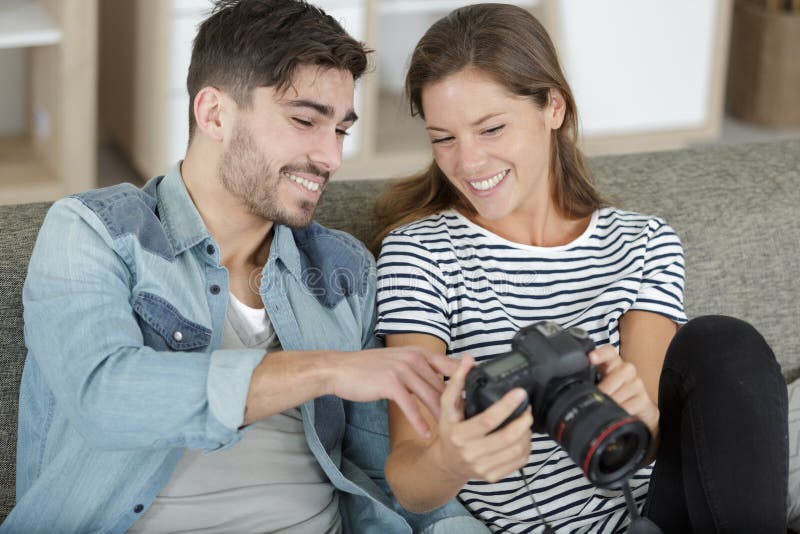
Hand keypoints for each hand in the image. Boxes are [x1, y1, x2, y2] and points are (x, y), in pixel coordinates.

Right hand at [326, 346, 459, 437]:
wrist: (340, 369)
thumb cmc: (369, 368)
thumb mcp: (398, 361)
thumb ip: (419, 369)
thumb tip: (440, 382)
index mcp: (418, 352)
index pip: (450, 365)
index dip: (465, 381)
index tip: (478, 397)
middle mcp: (413, 358)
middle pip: (442, 384)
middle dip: (455, 404)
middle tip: (466, 422)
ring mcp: (402, 370)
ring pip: (430, 396)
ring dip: (442, 416)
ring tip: (451, 432)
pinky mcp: (390, 384)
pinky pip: (410, 407)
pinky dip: (420, 422)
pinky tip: (427, 434)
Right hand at [434, 355, 532, 482]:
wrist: (447, 462)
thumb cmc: (449, 431)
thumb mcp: (447, 406)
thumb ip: (457, 381)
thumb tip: (468, 360)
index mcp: (459, 435)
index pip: (488, 420)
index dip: (507, 406)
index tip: (519, 393)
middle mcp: (471, 453)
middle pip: (507, 438)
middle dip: (524, 421)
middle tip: (527, 409)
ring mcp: (483, 467)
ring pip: (516, 450)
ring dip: (526, 433)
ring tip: (524, 422)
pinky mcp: (493, 476)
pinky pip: (518, 462)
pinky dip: (526, 448)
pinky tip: (521, 437)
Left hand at [590, 345, 659, 434]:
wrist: (636, 414)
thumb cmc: (613, 397)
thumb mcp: (598, 388)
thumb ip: (587, 382)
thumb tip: (571, 387)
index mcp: (612, 364)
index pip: (609, 352)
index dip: (601, 353)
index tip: (591, 358)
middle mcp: (626, 370)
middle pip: (617, 373)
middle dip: (605, 389)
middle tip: (598, 398)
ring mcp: (637, 384)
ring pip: (622, 390)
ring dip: (612, 402)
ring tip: (607, 408)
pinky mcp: (644, 399)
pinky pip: (630, 405)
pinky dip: (621, 411)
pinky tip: (618, 414)